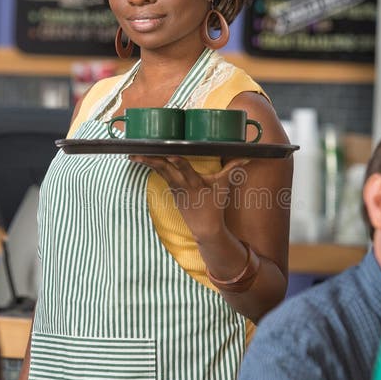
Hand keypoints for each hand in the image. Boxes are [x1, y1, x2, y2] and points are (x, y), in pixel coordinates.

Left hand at [129, 154, 249, 239]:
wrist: (205, 227)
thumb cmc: (215, 204)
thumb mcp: (224, 186)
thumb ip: (233, 168)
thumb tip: (248, 156)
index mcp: (195, 182)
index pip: (185, 170)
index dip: (177, 163)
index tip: (170, 156)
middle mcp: (181, 183)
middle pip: (164, 169)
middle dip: (151, 161)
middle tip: (137, 152)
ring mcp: (174, 187)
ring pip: (158, 171)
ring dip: (146, 162)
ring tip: (132, 154)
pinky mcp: (170, 188)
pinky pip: (159, 173)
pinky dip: (150, 165)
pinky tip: (140, 157)